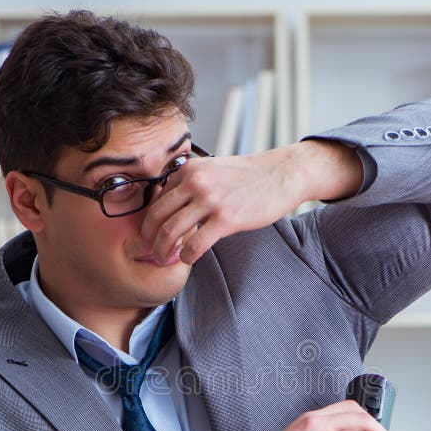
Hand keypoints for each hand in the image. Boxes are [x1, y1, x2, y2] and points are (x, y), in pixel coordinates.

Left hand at [140, 140, 362, 265]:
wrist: (281, 174)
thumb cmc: (249, 176)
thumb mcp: (214, 170)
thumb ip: (192, 184)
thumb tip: (173, 205)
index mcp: (190, 170)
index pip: (157, 199)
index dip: (149, 222)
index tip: (150, 236)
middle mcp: (195, 182)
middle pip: (157, 216)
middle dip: (149, 238)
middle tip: (150, 252)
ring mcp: (210, 200)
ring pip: (171, 231)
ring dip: (164, 250)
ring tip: (165, 260)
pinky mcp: (226, 218)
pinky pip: (195, 243)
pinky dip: (187, 256)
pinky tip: (188, 260)